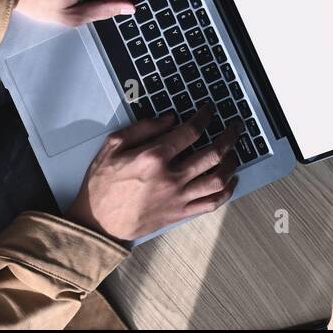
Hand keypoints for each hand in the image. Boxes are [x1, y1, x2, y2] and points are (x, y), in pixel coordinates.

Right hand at [65, 106, 241, 241]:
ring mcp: (178, 198)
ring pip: (218, 179)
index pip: (191, 131)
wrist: (97, 222)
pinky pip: (211, 203)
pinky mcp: (179, 213)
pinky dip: (226, 192)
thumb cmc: (102, 184)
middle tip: (235, 127)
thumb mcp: (112, 146)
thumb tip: (170, 118)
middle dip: (229, 136)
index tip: (210, 110)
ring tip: (234, 152)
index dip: (205, 116)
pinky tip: (231, 181)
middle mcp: (171, 177)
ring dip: (232, 163)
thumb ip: (142, 128)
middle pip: (213, 153)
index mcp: (154, 157)